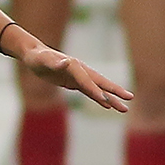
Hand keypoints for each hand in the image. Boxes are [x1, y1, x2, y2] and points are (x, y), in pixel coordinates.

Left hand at [18, 43, 132, 112]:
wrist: (35, 56)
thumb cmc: (38, 58)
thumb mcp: (43, 60)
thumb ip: (54, 63)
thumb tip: (66, 62)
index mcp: (75, 66)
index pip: (87, 81)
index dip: (95, 91)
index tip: (105, 101)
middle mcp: (81, 71)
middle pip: (100, 83)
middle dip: (114, 92)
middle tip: (130, 98)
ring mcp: (79, 77)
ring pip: (98, 89)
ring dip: (111, 98)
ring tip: (124, 108)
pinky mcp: (75, 83)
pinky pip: (90, 92)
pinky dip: (99, 98)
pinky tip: (108, 105)